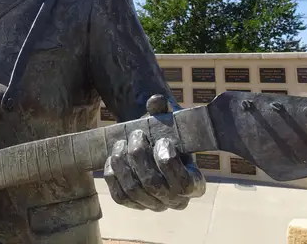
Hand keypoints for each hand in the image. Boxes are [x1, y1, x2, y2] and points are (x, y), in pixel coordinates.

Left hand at [103, 95, 205, 211]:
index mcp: (194, 182)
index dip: (171, 164)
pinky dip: (113, 176)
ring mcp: (154, 204)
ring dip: (123, 163)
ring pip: (134, 190)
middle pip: (154, 184)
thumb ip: (163, 110)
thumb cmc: (162, 131)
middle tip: (136, 135)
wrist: (146, 141)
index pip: (186, 185)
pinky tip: (113, 157)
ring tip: (121, 143)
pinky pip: (120, 197)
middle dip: (140, 156)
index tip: (163, 140)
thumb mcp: (166, 119)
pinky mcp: (134, 203)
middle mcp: (176, 199)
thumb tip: (155, 101)